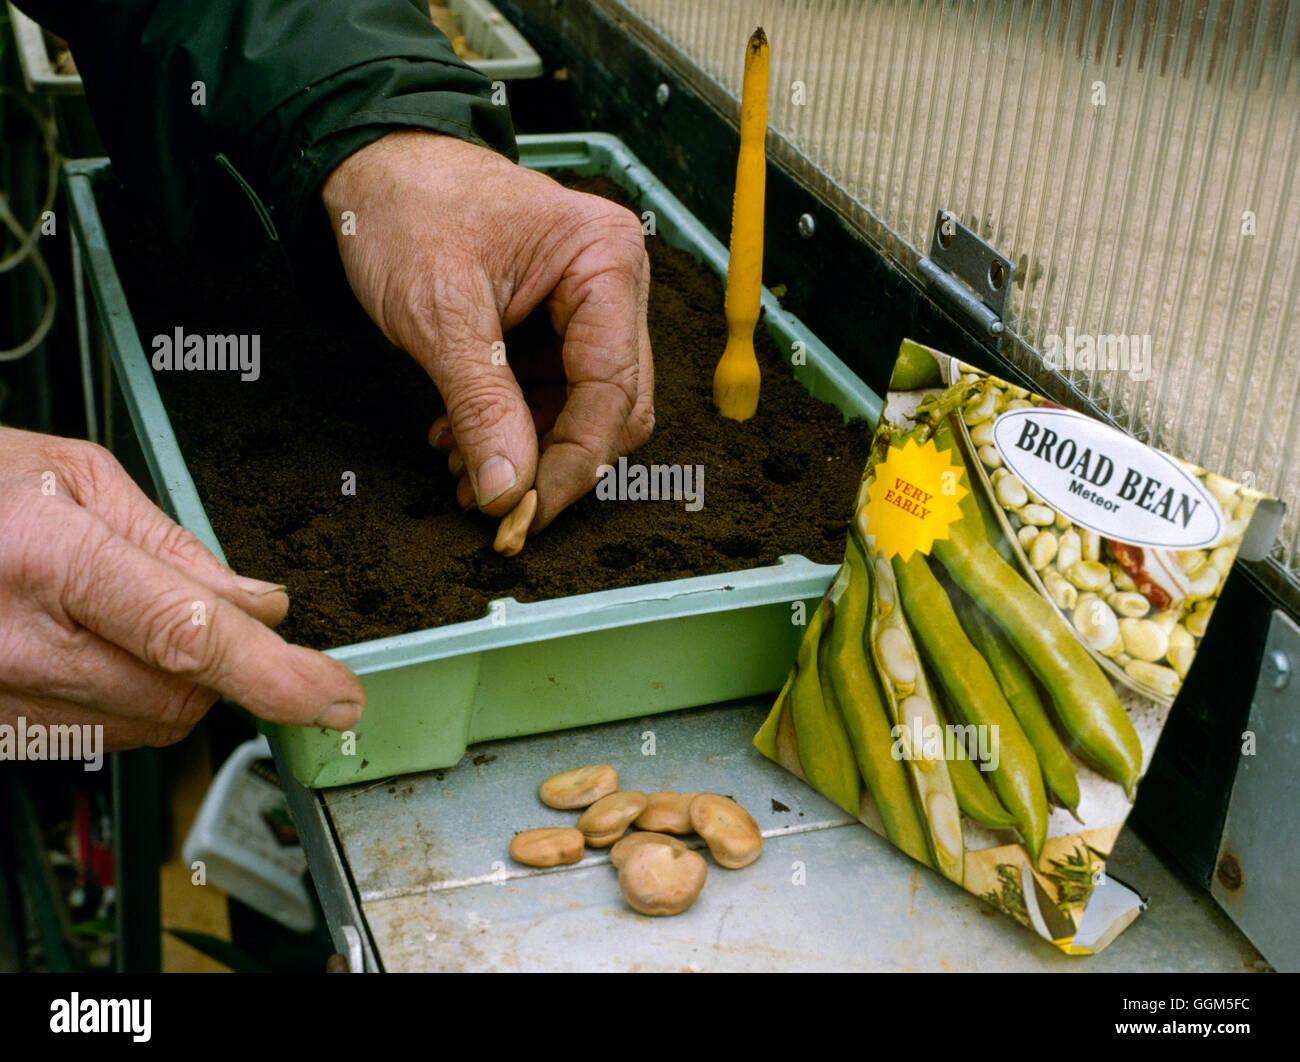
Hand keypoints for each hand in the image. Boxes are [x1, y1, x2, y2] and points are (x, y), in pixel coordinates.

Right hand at [0, 428, 364, 751]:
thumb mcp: (75, 477)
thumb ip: (176, 547)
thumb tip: (260, 604)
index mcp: (49, 559)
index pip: (191, 638)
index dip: (277, 675)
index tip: (334, 695)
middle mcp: (17, 641)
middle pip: (180, 697)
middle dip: (227, 668)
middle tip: (213, 616)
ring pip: (146, 726)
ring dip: (178, 685)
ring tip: (128, 616)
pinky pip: (97, 735)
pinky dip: (128, 700)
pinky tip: (98, 649)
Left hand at [320, 131, 653, 530]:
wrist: (372, 168)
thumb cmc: (407, 211)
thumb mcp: (440, 315)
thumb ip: (481, 405)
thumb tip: (507, 490)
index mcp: (604, 261)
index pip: (612, 390)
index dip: (571, 463)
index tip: (525, 512)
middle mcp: (614, 282)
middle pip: (615, 407)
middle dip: (552, 460)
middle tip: (495, 503)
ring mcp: (591, 304)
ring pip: (585, 409)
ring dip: (528, 450)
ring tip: (462, 470)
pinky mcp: (560, 323)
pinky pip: (554, 394)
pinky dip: (513, 426)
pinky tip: (462, 438)